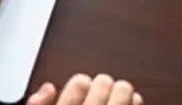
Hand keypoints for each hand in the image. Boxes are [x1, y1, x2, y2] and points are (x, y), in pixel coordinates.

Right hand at [28, 74, 142, 104]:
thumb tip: (47, 88)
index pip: (72, 97)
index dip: (77, 85)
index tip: (82, 80)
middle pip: (99, 98)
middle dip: (102, 85)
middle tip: (103, 79)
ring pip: (120, 104)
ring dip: (122, 93)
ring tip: (121, 86)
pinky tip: (135, 99)